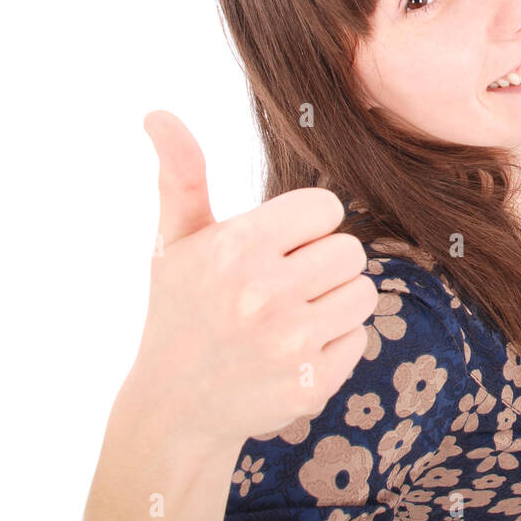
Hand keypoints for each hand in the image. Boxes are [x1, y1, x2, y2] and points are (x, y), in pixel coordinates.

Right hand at [129, 110, 377, 448]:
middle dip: (322, 264)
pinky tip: (294, 352)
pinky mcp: (313, 383)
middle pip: (350, 251)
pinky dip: (335, 343)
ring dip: (335, 301)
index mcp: (237, 248)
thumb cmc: (181, 310)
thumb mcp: (176, 242)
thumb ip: (182, 175)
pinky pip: (359, 337)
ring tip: (290, 317)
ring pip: (363, 293)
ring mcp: (291, 344)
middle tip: (283, 285)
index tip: (277, 247)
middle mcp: (265, 295)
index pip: (326, 208)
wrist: (174, 408)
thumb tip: (157, 112)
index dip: (305, 226)